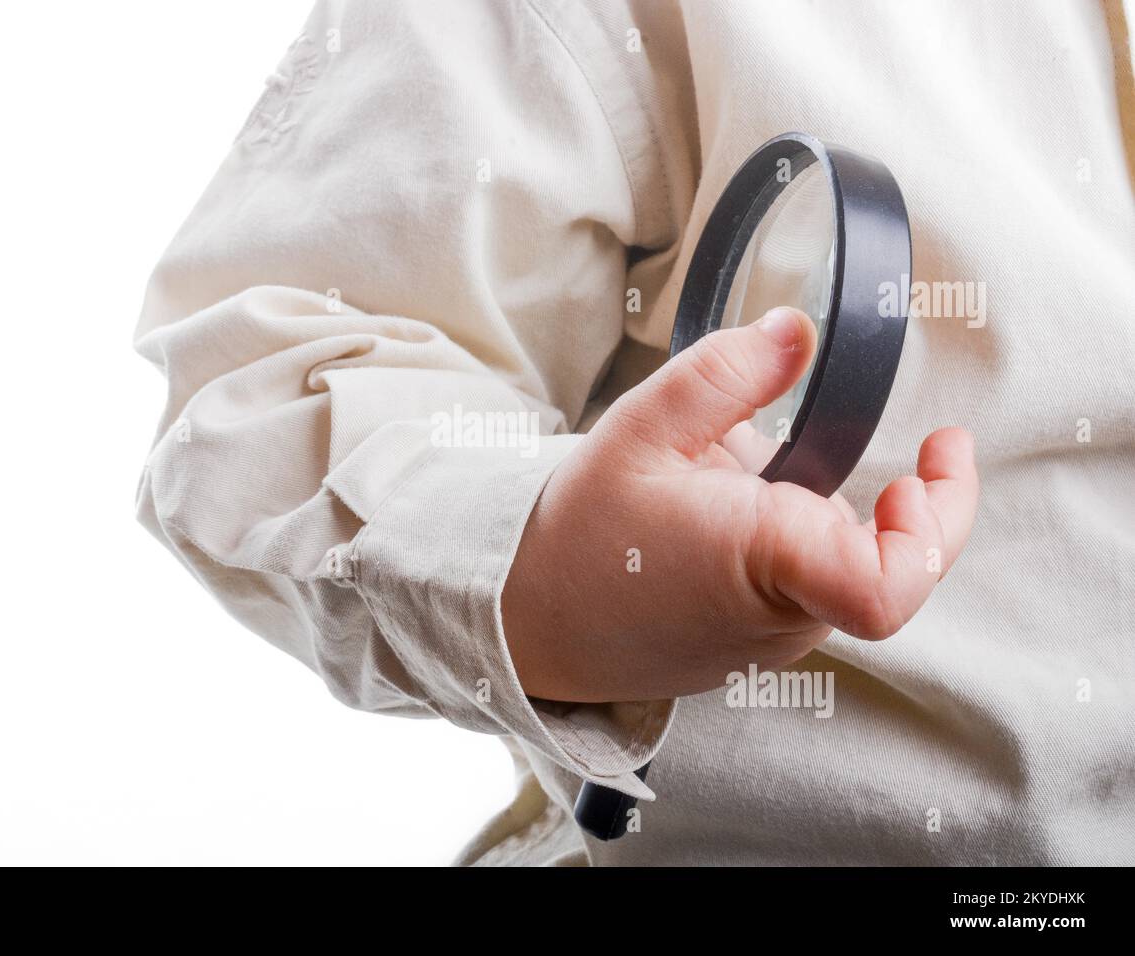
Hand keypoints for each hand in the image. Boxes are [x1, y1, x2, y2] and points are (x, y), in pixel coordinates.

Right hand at [501, 307, 978, 702]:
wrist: (530, 622)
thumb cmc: (579, 535)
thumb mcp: (641, 430)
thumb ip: (724, 375)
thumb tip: (798, 331)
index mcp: (761, 561)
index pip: (889, 583)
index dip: (938, 523)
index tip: (928, 463)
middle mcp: (780, 617)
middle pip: (894, 569)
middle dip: (909, 508)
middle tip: (918, 456)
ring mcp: (771, 642)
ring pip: (851, 577)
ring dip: (848, 525)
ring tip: (781, 484)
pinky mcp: (758, 648)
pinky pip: (811, 594)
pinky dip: (810, 549)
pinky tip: (751, 518)